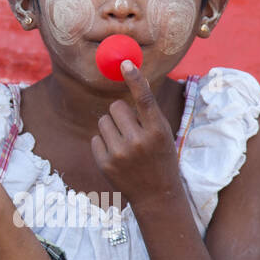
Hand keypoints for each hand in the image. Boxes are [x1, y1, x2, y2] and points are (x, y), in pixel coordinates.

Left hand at [89, 60, 182, 212]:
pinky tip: (117, 156)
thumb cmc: (160, 159)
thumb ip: (147, 114)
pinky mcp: (105, 164)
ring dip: (111, 127)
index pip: (145, 99)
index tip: (125, 63)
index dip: (135, 79)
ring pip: (103, 121)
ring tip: (124, 143)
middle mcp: (138, 142)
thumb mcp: (163, 135)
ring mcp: (120, 154)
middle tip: (130, 128)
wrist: (157, 195)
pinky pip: (96, 138)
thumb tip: (131, 83)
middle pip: (116, 107)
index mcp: (157, 131)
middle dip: (121, 113)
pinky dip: (104, 143)